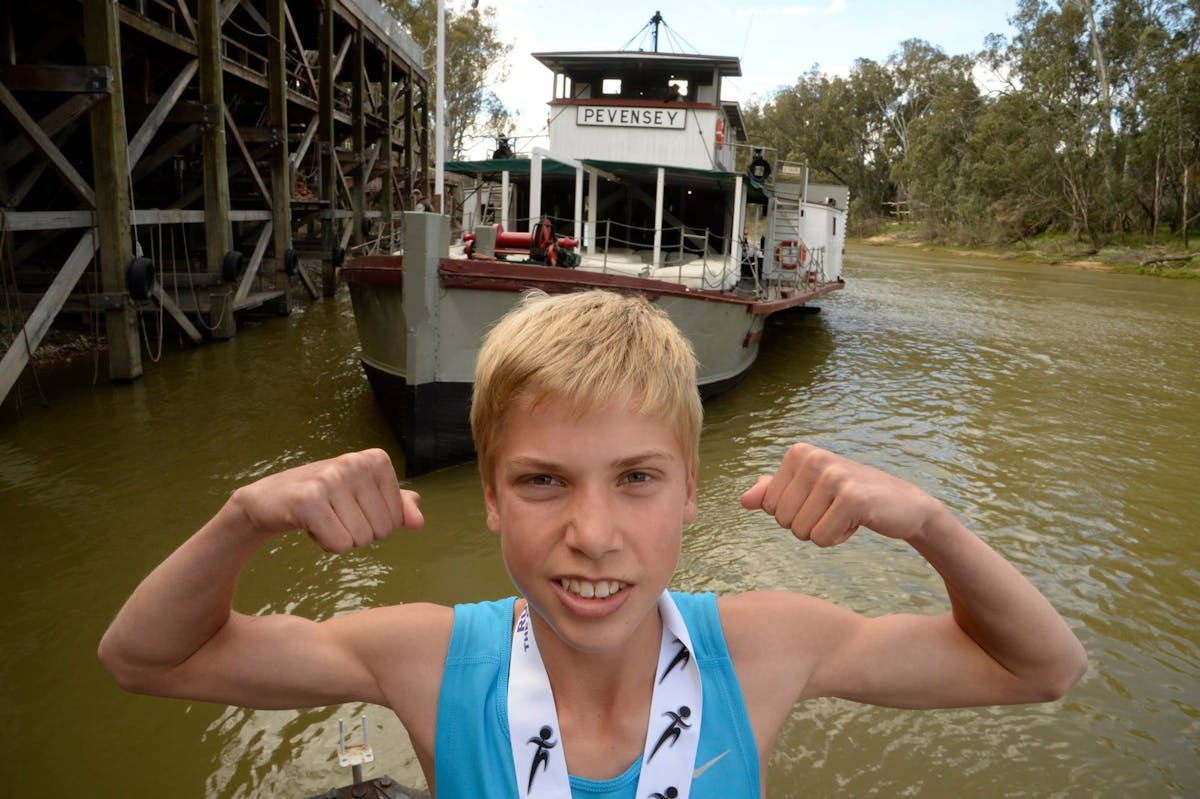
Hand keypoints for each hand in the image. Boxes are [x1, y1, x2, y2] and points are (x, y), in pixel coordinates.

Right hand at [228, 449, 422, 552]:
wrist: (268, 499)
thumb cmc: (323, 498)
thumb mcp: (363, 497)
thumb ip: (396, 506)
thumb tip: (419, 522)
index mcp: (375, 459)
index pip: (397, 518)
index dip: (374, 523)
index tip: (350, 507)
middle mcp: (355, 462)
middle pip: (381, 531)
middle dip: (357, 533)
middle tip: (334, 515)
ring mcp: (332, 478)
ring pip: (360, 540)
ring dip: (339, 538)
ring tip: (322, 518)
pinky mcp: (310, 499)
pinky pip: (338, 545)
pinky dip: (325, 544)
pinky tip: (310, 525)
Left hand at [740, 444, 941, 546]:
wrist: (904, 504)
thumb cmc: (850, 497)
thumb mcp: (809, 490)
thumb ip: (774, 491)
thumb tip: (743, 500)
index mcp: (798, 453)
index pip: (769, 505)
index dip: (794, 513)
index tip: (820, 500)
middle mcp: (813, 458)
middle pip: (782, 520)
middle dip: (808, 524)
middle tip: (834, 509)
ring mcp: (833, 475)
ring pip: (801, 531)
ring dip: (824, 531)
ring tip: (845, 514)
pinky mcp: (852, 497)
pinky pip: (821, 538)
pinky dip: (838, 538)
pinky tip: (856, 520)